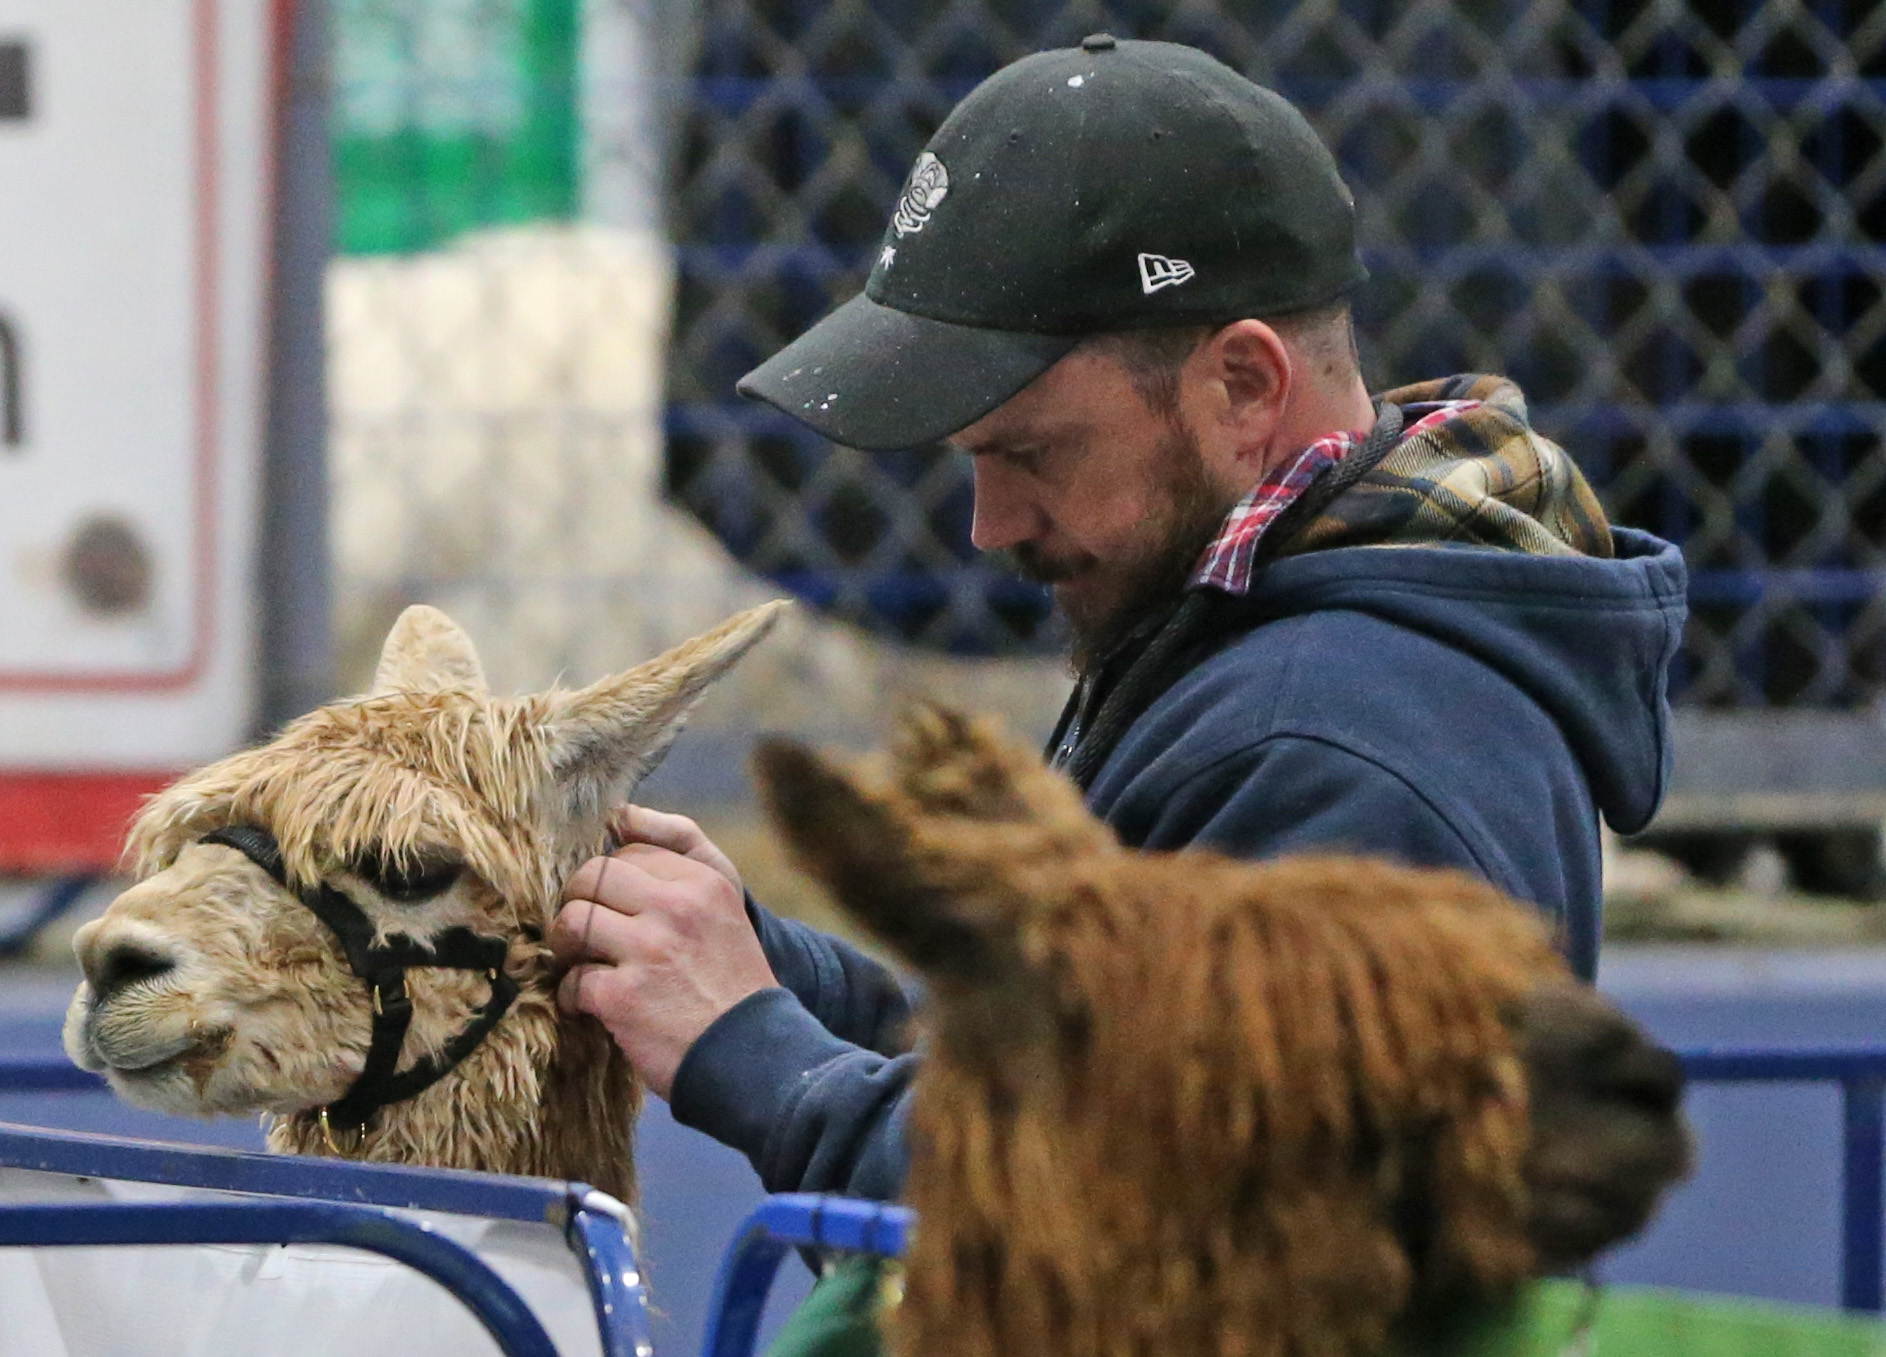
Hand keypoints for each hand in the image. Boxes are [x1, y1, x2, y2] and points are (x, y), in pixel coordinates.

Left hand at [551, 810, 776, 1098]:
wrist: (753, 1054)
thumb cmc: (732, 979)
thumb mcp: (724, 904)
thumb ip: (682, 850)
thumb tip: (620, 814)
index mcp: (704, 881)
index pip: (628, 852)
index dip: (612, 881)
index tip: (614, 907)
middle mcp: (678, 907)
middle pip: (591, 877)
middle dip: (579, 904)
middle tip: (585, 933)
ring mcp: (649, 950)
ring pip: (573, 921)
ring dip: (567, 947)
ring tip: (581, 964)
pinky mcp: (624, 996)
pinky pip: (573, 980)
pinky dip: (574, 997)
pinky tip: (591, 1007)